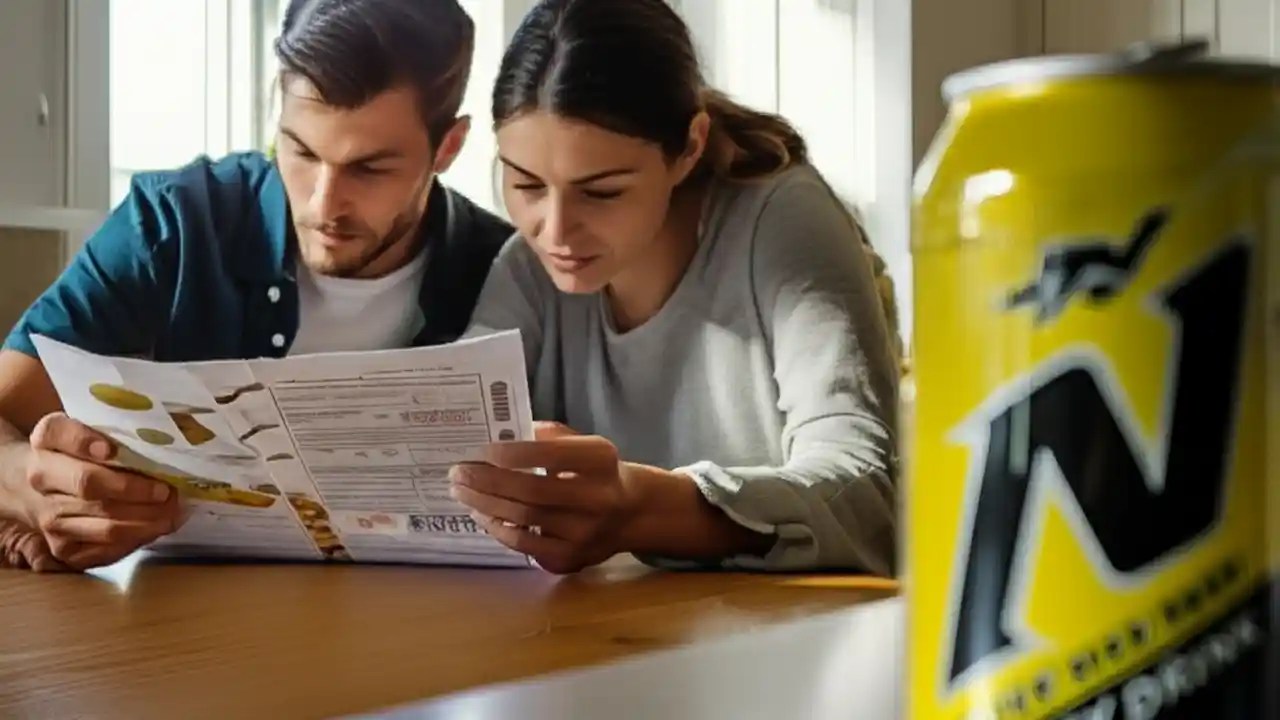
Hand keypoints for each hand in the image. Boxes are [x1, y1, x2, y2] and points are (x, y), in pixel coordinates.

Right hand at [10, 413, 179, 569]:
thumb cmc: (77, 454)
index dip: (84, 442)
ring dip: (146, 519)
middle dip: (135, 491)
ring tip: (173, 511)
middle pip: (90, 488)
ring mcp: (50, 519)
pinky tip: (158, 527)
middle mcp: (41, 480)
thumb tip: (137, 447)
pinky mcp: (64, 549)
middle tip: (167, 491)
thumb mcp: (86, 430)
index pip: (59, 435)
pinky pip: (107, 549)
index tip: (111, 450)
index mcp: (46, 441)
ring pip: (105, 525)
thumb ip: (106, 431)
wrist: (37, 489)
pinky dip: (139, 539)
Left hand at [449, 422, 635, 573]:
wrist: (630, 512)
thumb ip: (547, 437)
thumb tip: (498, 437)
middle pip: (530, 491)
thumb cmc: (595, 470)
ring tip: (461, 491)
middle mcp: (597, 498)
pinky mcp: (572, 558)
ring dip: (485, 504)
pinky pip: (525, 546)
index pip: (548, 455)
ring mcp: (585, 532)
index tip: (481, 451)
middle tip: (458, 472)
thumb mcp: (583, 443)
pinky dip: (499, 529)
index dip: (510, 454)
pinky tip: (482, 515)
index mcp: (600, 460)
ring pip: (524, 519)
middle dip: (486, 481)